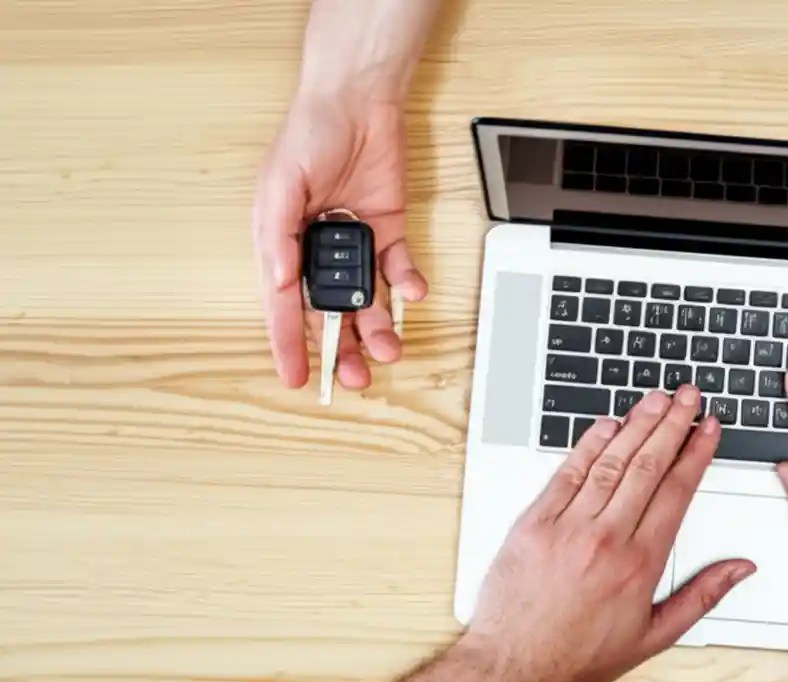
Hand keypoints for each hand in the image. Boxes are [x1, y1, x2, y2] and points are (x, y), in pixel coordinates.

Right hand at [252, 90, 428, 388]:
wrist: (357, 99)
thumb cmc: (308, 134)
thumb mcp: (281, 183)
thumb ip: (278, 234)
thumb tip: (277, 279)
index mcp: (282, 242)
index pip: (282, 305)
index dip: (287, 343)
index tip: (296, 377)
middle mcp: (318, 248)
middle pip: (328, 311)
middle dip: (341, 348)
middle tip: (354, 378)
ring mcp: (355, 241)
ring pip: (367, 298)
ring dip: (378, 326)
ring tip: (390, 350)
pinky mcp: (388, 228)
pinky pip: (398, 266)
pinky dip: (408, 283)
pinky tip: (413, 293)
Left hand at [461, 388, 754, 681]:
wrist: (513, 665)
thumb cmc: (578, 655)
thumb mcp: (654, 636)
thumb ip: (702, 595)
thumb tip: (740, 568)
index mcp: (639, 563)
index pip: (676, 491)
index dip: (696, 452)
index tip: (708, 428)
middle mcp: (605, 538)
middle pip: (647, 466)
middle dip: (672, 424)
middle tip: (688, 396)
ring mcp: (567, 527)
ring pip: (610, 462)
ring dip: (636, 424)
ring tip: (656, 399)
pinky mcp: (533, 522)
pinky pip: (566, 473)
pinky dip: (588, 444)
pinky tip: (607, 424)